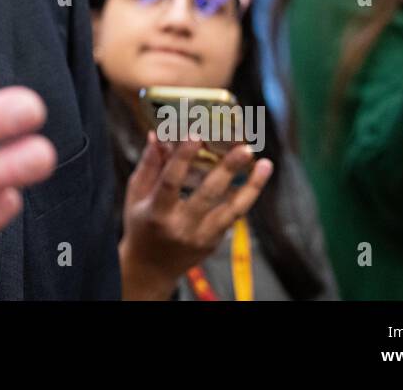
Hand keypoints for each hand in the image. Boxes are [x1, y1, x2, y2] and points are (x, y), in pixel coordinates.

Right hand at [117, 132, 272, 299]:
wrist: (151, 268)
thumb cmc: (141, 225)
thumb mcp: (136, 196)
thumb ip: (148, 165)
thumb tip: (158, 135)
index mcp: (156, 213)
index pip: (170, 182)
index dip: (183, 157)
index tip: (196, 134)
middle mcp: (181, 227)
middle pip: (207, 195)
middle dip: (227, 169)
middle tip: (244, 147)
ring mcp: (201, 237)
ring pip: (231, 211)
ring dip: (250, 187)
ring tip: (265, 165)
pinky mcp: (214, 242)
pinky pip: (232, 217)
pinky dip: (245, 197)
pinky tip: (256, 178)